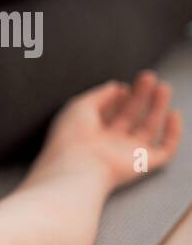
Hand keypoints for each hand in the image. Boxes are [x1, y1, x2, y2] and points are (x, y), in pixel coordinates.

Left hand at [37, 71, 182, 190]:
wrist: (78, 166)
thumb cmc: (71, 139)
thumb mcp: (79, 106)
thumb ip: (98, 94)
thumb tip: (114, 86)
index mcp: (90, 132)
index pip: (110, 112)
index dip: (118, 97)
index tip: (122, 85)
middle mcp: (109, 143)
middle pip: (130, 116)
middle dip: (139, 95)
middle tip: (147, 77)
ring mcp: (127, 153)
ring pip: (148, 127)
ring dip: (157, 106)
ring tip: (162, 87)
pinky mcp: (143, 163)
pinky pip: (165, 149)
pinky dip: (172, 133)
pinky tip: (173, 114)